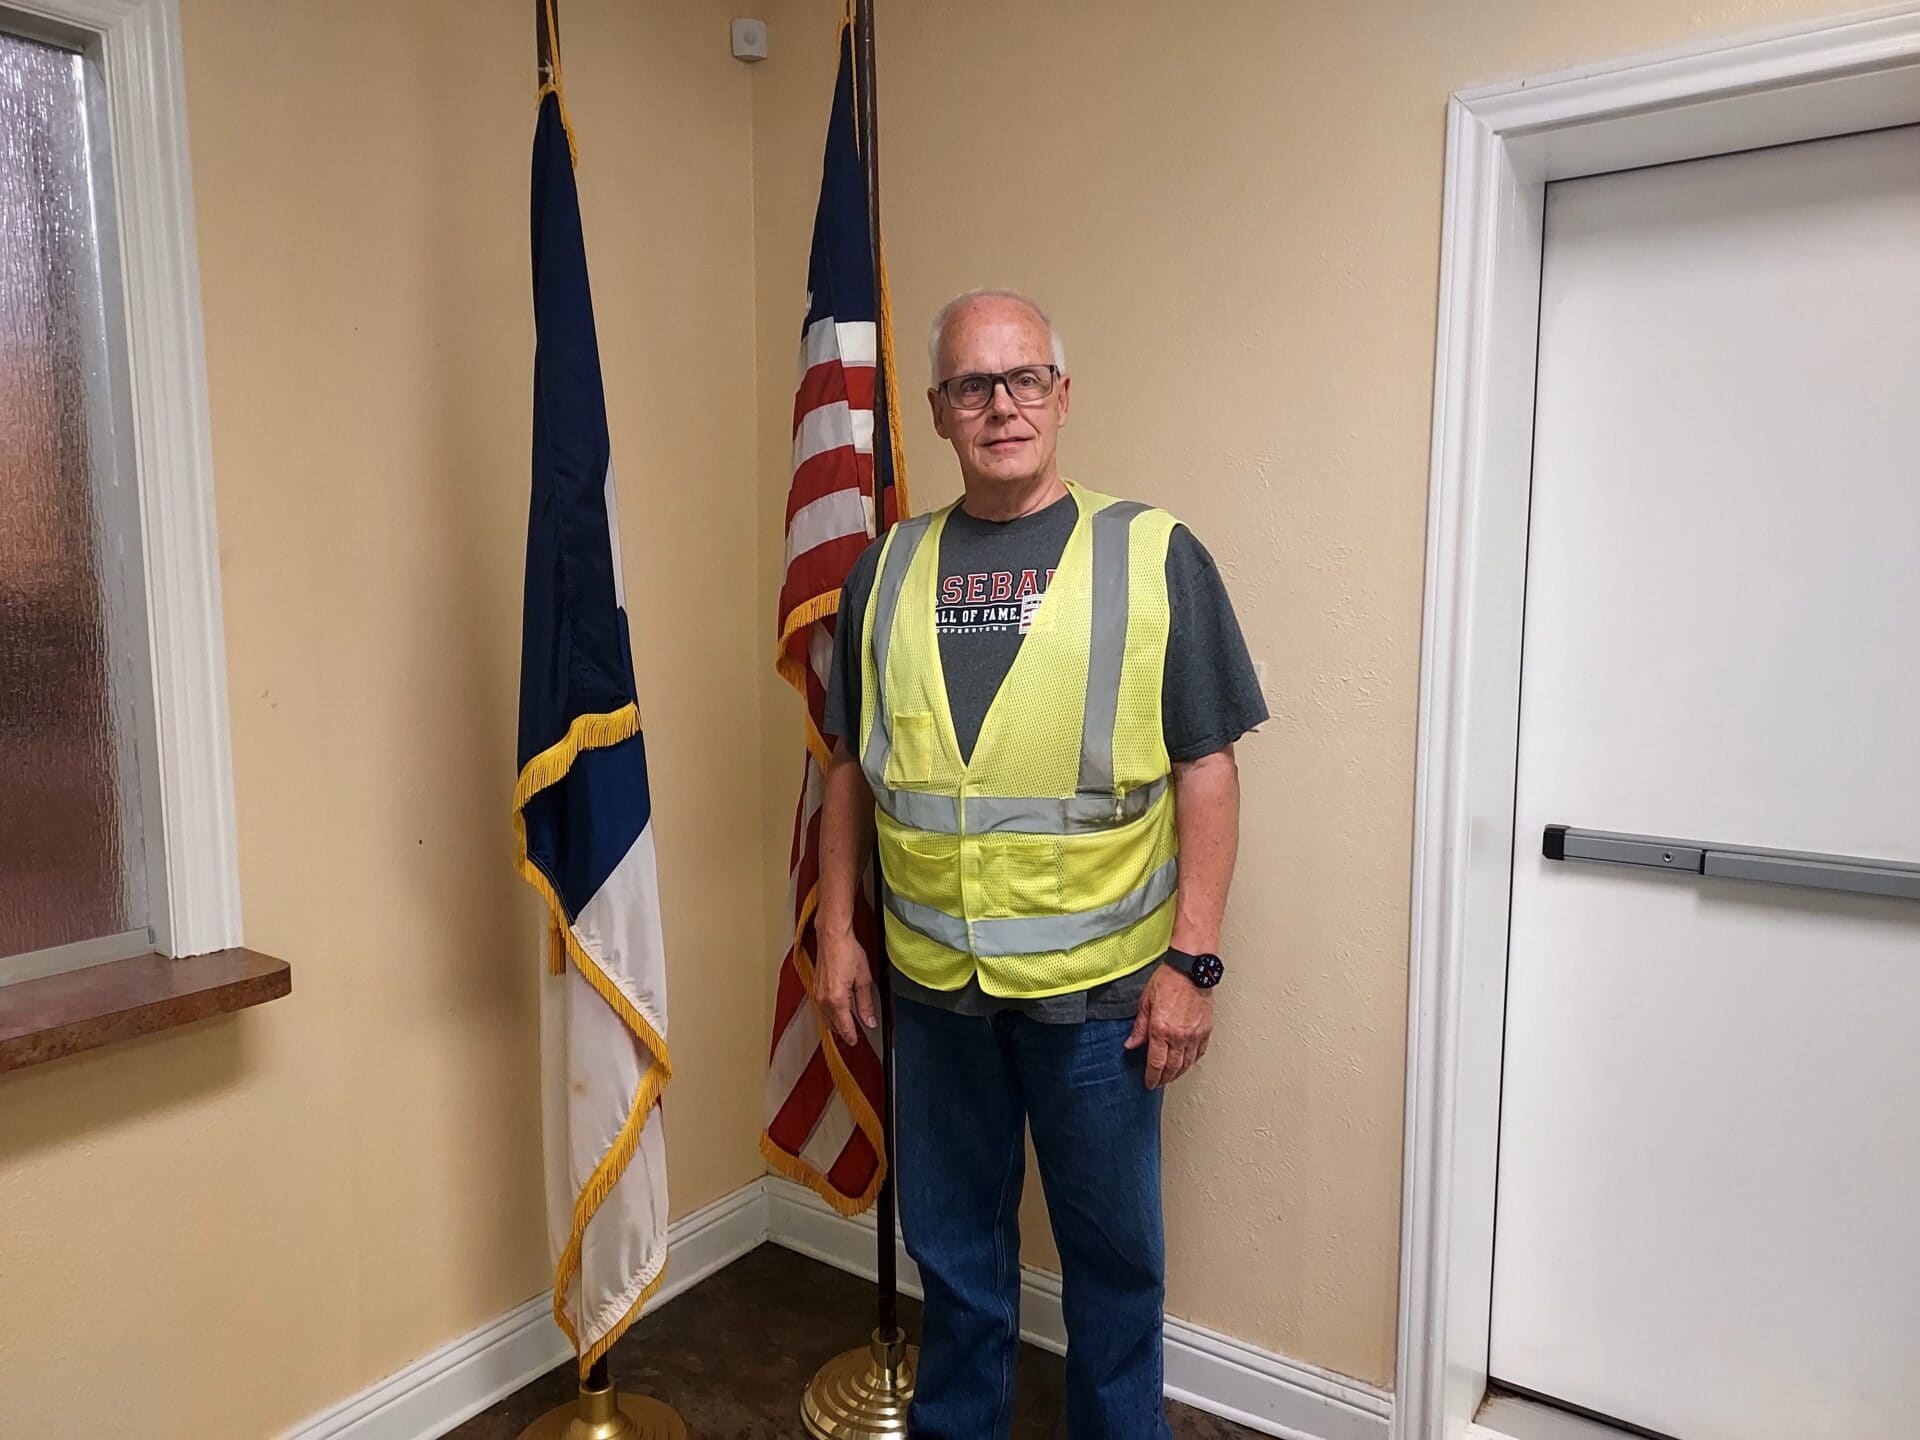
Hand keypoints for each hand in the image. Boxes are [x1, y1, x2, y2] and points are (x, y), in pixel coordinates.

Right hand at [812, 924, 876, 1046]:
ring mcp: (817, 994)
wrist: (833, 937)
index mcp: (837, 1000)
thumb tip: (869, 1021)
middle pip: (833, 1025)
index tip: (857, 1041)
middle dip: (844, 1031)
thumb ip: (865, 1004)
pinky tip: (839, 1009)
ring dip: (836, 1023)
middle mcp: (824, 1000)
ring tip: (848, 1023)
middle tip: (855, 1034)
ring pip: (826, 1018)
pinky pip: (822, 1008)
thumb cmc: (847, 952)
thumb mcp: (864, 980)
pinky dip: (830, 1013)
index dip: (852, 1036)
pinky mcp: (815, 988)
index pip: (844, 1027)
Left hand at [1124, 964, 1214, 1087]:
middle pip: (1172, 1068)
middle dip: (1164, 1079)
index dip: (1152, 1077)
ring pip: (1186, 1063)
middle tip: (1158, 1083)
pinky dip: (1192, 1061)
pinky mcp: (1205, 1030)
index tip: (1149, 1083)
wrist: (1191, 970)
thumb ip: (1139, 1028)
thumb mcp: (1145, 1003)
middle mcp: (1179, 1036)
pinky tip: (1186, 1062)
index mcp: (1161, 1030)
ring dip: (1178, 1073)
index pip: (1156, 1063)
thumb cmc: (1168, 981)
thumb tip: (1130, 1045)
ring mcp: (1194, 1034)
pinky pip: (1199, 1052)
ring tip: (1171, 1076)